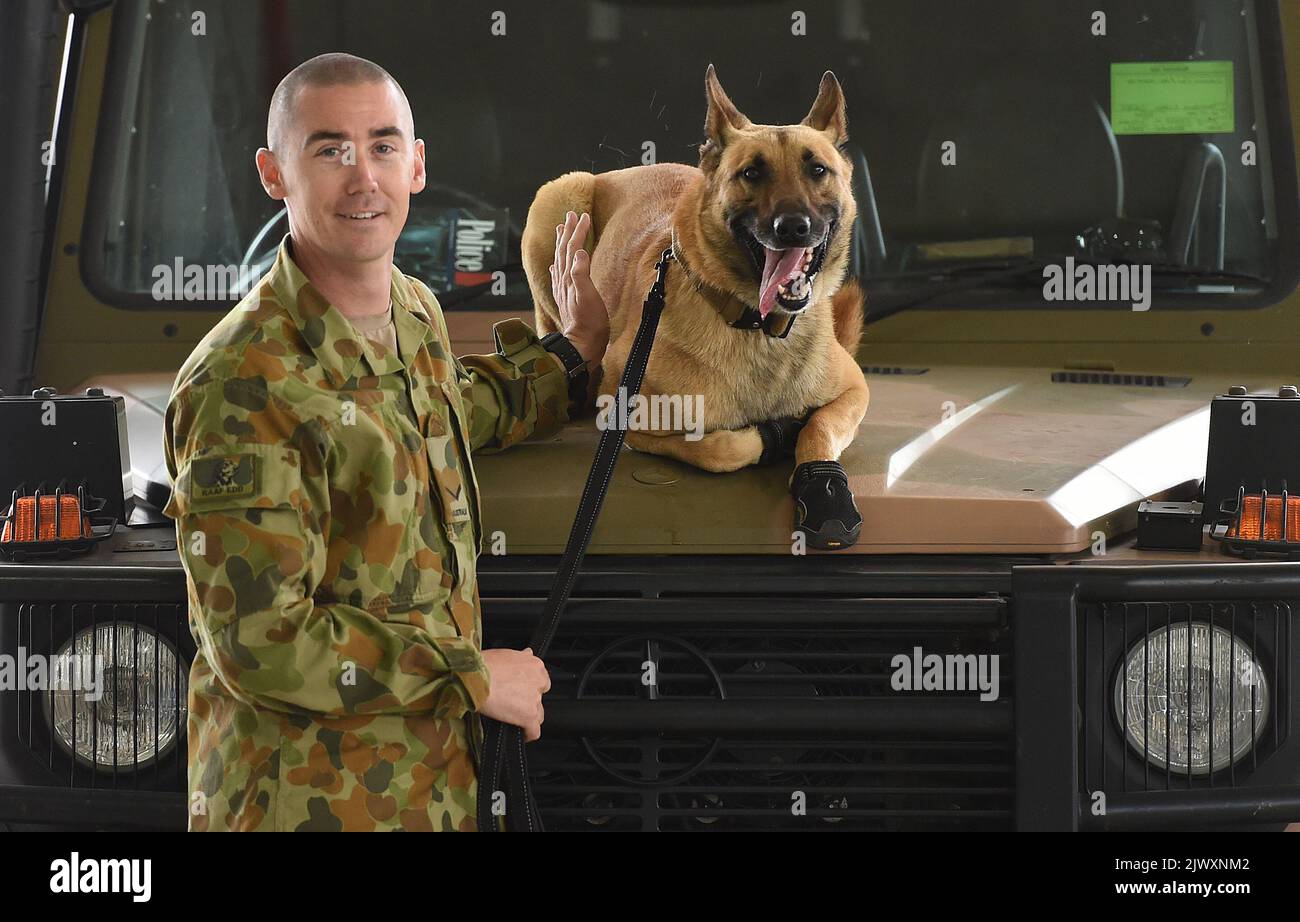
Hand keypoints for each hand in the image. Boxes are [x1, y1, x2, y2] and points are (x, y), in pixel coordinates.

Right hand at [479, 647, 549, 741]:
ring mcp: (534, 699)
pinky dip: (528, 734)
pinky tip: (520, 733)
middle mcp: (538, 681)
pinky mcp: (528, 716)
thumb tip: (527, 653)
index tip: (520, 690)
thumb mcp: (504, 653)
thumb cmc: (482, 665)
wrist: (474, 677)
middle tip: (514, 704)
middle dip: (530, 701)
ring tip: (513, 719)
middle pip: (540, 697)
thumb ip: (520, 657)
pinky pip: (534, 731)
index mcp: (534, 664)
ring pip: (538, 714)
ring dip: (528, 717)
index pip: (541, 679)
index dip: (530, 686)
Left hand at [550, 211, 608, 370]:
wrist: (581, 344)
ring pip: (560, 260)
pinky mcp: (565, 297)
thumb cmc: (589, 322)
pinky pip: (559, 275)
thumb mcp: (589, 297)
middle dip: (568, 232)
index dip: (578, 232)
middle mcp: (563, 281)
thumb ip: (582, 274)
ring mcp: (563, 289)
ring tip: (562, 230)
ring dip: (562, 243)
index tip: (584, 217)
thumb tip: (579, 252)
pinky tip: (556, 263)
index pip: (573, 248)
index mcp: (570, 277)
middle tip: (571, 215)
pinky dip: (558, 264)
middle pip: (564, 250)